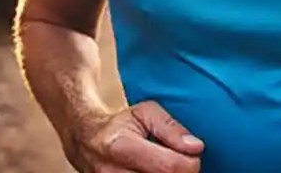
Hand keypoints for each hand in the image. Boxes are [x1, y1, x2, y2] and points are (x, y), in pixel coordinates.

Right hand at [67, 100, 204, 172]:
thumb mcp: (144, 113)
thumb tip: (195, 147)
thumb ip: (171, 128)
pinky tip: (153, 171)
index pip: (169, 167)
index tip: (191, 156)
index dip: (190, 164)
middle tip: (177, 163)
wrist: (85, 139)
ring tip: (161, 166)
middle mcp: (111, 172)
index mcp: (120, 146)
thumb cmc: (119, 125)